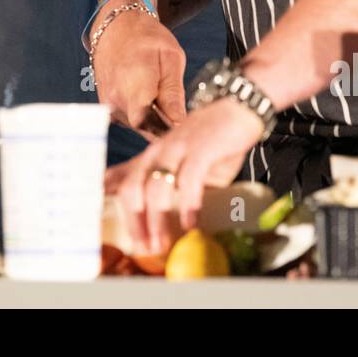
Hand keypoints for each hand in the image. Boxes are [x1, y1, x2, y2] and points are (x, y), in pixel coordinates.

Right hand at [92, 12, 186, 137]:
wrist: (116, 26)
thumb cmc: (146, 37)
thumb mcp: (171, 57)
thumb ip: (173, 92)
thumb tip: (179, 122)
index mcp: (134, 84)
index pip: (148, 123)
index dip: (168, 132)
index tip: (185, 129)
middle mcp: (116, 98)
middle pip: (146, 129)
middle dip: (166, 127)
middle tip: (182, 113)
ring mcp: (109, 104)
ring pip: (139, 127)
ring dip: (155, 120)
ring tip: (163, 95)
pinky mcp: (107, 107)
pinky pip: (130, 121)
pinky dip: (143, 115)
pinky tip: (149, 97)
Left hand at [104, 97, 264, 254]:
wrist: (238, 109)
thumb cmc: (211, 141)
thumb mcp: (183, 163)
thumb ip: (168, 183)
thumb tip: (158, 216)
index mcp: (151, 156)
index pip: (122, 183)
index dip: (119, 213)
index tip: (124, 237)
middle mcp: (158, 152)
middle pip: (132, 189)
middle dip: (134, 222)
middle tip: (144, 247)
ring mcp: (177, 149)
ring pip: (156, 187)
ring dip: (157, 219)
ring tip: (163, 243)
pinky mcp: (200, 149)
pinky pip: (188, 180)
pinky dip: (187, 204)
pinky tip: (190, 223)